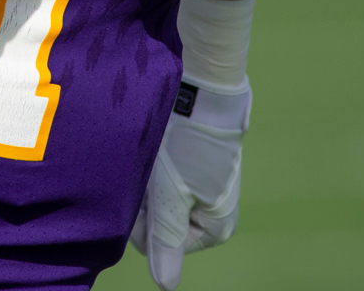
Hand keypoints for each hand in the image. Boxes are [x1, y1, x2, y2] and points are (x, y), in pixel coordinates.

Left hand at [130, 82, 251, 289]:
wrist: (200, 91)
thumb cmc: (187, 146)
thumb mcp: (169, 196)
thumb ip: (165, 241)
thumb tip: (165, 287)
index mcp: (217, 227)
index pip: (162, 246)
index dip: (146, 223)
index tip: (148, 192)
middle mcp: (215, 211)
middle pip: (162, 224)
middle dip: (147, 202)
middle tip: (149, 171)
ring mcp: (207, 187)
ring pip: (161, 199)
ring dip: (149, 183)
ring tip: (152, 159)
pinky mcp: (197, 165)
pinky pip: (167, 179)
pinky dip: (155, 168)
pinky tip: (154, 150)